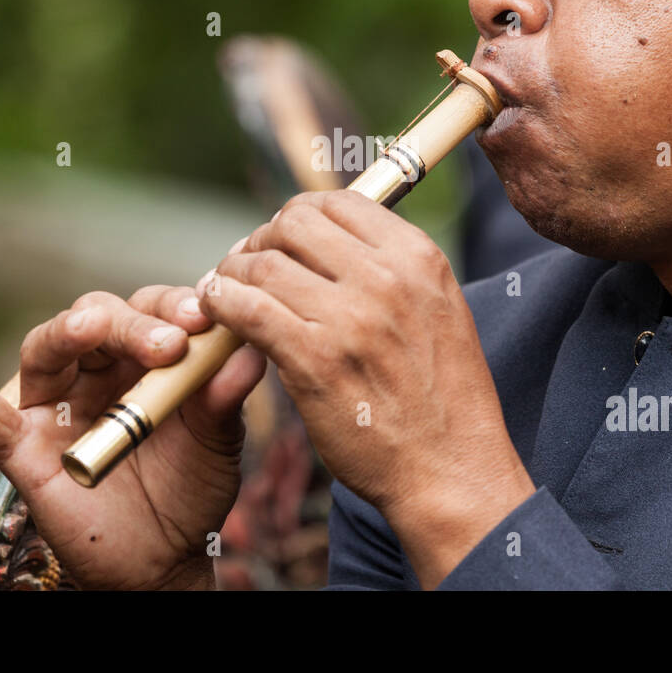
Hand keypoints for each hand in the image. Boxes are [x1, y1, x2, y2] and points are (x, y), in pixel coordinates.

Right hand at [0, 285, 265, 589]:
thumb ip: (224, 398)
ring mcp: (55, 405)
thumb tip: (248, 352)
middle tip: (172, 341)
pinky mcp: (22, 448)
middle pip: (100, 319)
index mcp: (145, 356)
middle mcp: (95, 369)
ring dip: (68, 332)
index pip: (152, 310)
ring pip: (47, 349)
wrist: (163, 559)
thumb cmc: (190, 487)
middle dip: (134, 322)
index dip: (175, 307)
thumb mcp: (217, 442)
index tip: (206, 319)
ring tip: (92, 327)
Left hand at [198, 190, 535, 587]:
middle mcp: (387, 278)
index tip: (282, 241)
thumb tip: (332, 242)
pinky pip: (247, 309)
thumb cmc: (442, 399)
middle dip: (261, 239)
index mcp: (418, 258)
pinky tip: (219, 312)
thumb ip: (393, 271)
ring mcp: (350, 318)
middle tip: (247, 267)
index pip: (339, 201)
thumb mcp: (438, 310)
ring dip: (232, 273)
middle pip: (294, 223)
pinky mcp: (315, 361)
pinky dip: (222, 303)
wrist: (452, 471)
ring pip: (262, 264)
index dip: (298, 216)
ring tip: (225, 292)